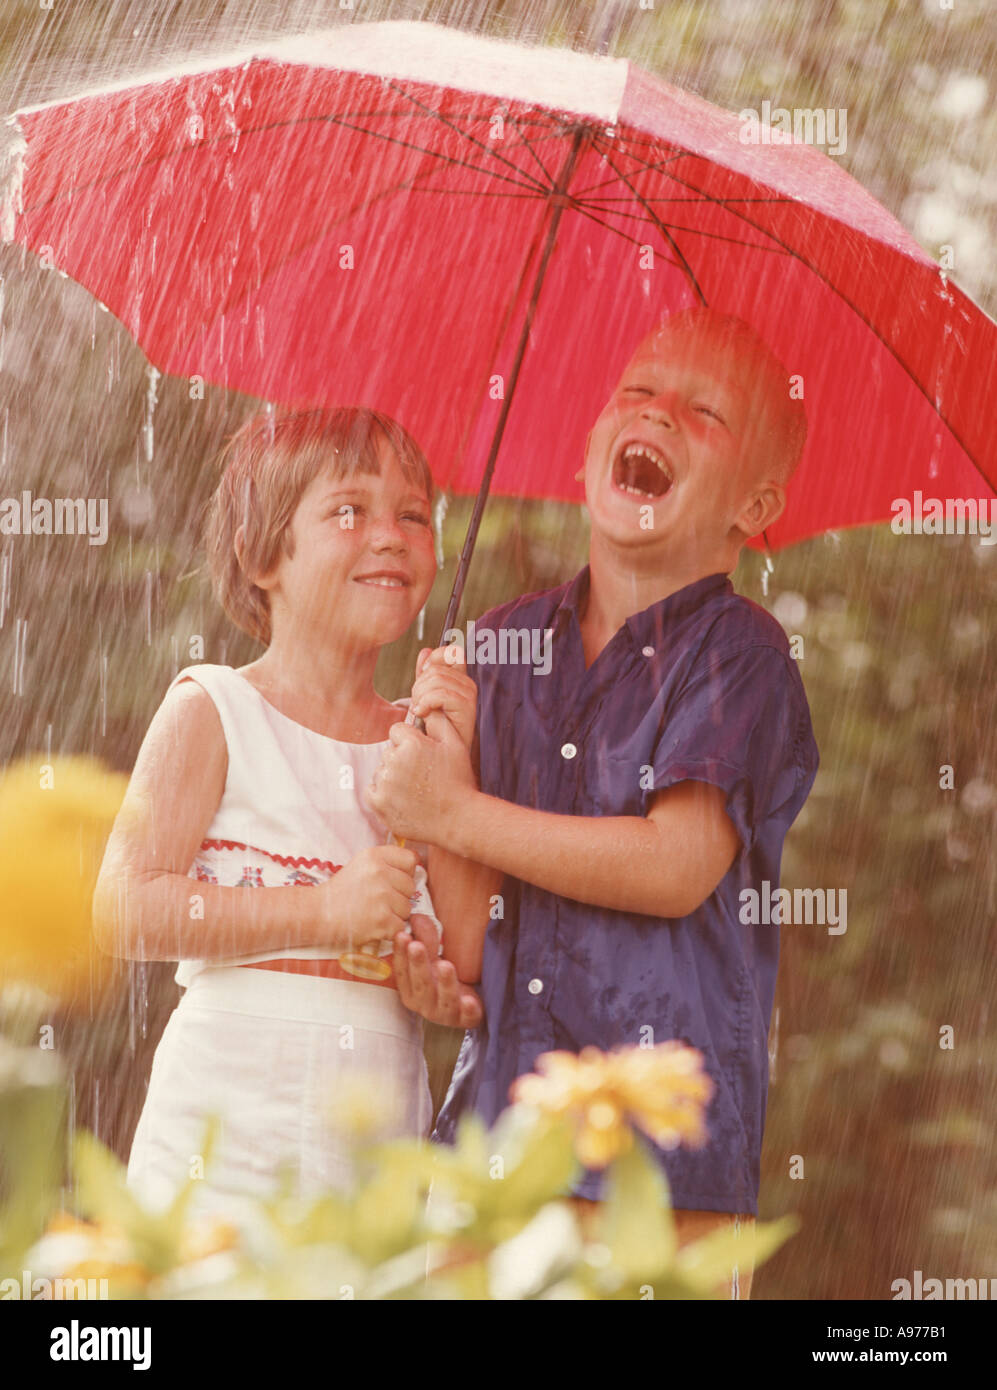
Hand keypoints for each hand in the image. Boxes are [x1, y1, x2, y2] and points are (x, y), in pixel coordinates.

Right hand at [316, 844, 419, 949]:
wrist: (317, 914)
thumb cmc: (342, 891)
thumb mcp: (361, 864)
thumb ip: (387, 862)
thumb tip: (418, 865)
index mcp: (374, 856)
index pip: (411, 860)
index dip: (404, 872)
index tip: (391, 880)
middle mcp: (379, 873)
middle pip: (411, 886)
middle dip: (398, 896)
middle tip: (375, 900)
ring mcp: (382, 897)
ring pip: (407, 908)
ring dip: (394, 914)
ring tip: (371, 912)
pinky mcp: (382, 920)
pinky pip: (400, 926)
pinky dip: (389, 930)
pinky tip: (371, 924)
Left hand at [367, 714, 476, 845]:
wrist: (457, 820)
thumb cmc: (458, 782)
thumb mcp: (455, 745)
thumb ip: (438, 720)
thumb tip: (425, 706)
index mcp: (412, 744)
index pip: (396, 731)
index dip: (410, 742)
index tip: (422, 756)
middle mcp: (395, 761)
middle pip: (388, 752)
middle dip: (401, 760)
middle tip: (422, 777)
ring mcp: (385, 783)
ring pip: (381, 771)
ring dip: (393, 778)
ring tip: (415, 791)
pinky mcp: (378, 803)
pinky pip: (373, 790)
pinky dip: (384, 795)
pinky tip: (404, 800)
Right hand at [393, 917, 483, 1027]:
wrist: (467, 1007)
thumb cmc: (442, 982)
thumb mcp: (432, 960)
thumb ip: (425, 940)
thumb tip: (416, 917)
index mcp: (411, 990)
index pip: (402, 971)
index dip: (401, 954)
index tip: (401, 935)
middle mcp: (424, 1004)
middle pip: (420, 984)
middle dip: (418, 964)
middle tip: (417, 946)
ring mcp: (444, 1013)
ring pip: (443, 999)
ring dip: (444, 983)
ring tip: (445, 965)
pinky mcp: (464, 1019)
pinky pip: (466, 1016)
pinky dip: (467, 1009)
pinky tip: (469, 1001)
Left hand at [410, 645, 476, 748]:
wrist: (443, 753)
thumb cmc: (435, 728)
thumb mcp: (426, 698)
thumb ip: (425, 676)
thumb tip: (425, 652)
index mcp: (459, 679)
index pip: (451, 653)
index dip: (433, 660)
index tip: (422, 679)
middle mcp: (468, 683)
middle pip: (436, 669)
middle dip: (419, 686)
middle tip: (417, 704)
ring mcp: (469, 694)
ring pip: (436, 679)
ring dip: (420, 696)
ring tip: (420, 711)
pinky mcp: (467, 706)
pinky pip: (440, 694)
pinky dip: (426, 703)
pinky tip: (422, 714)